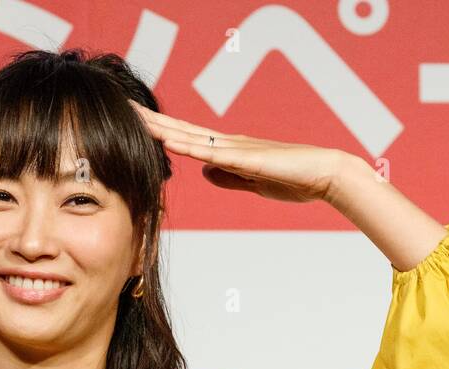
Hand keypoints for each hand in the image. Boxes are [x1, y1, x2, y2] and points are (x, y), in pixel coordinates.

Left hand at [131, 100, 345, 204]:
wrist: (325, 175)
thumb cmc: (293, 179)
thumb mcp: (251, 182)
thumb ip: (228, 177)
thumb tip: (203, 173)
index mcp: (228, 149)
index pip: (185, 137)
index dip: (159, 130)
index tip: (134, 123)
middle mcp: (228, 143)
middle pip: (181, 129)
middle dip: (151, 120)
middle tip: (123, 107)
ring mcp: (237, 148)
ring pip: (191, 136)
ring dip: (163, 128)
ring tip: (136, 118)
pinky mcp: (248, 158)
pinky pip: (214, 153)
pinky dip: (191, 147)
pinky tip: (170, 142)